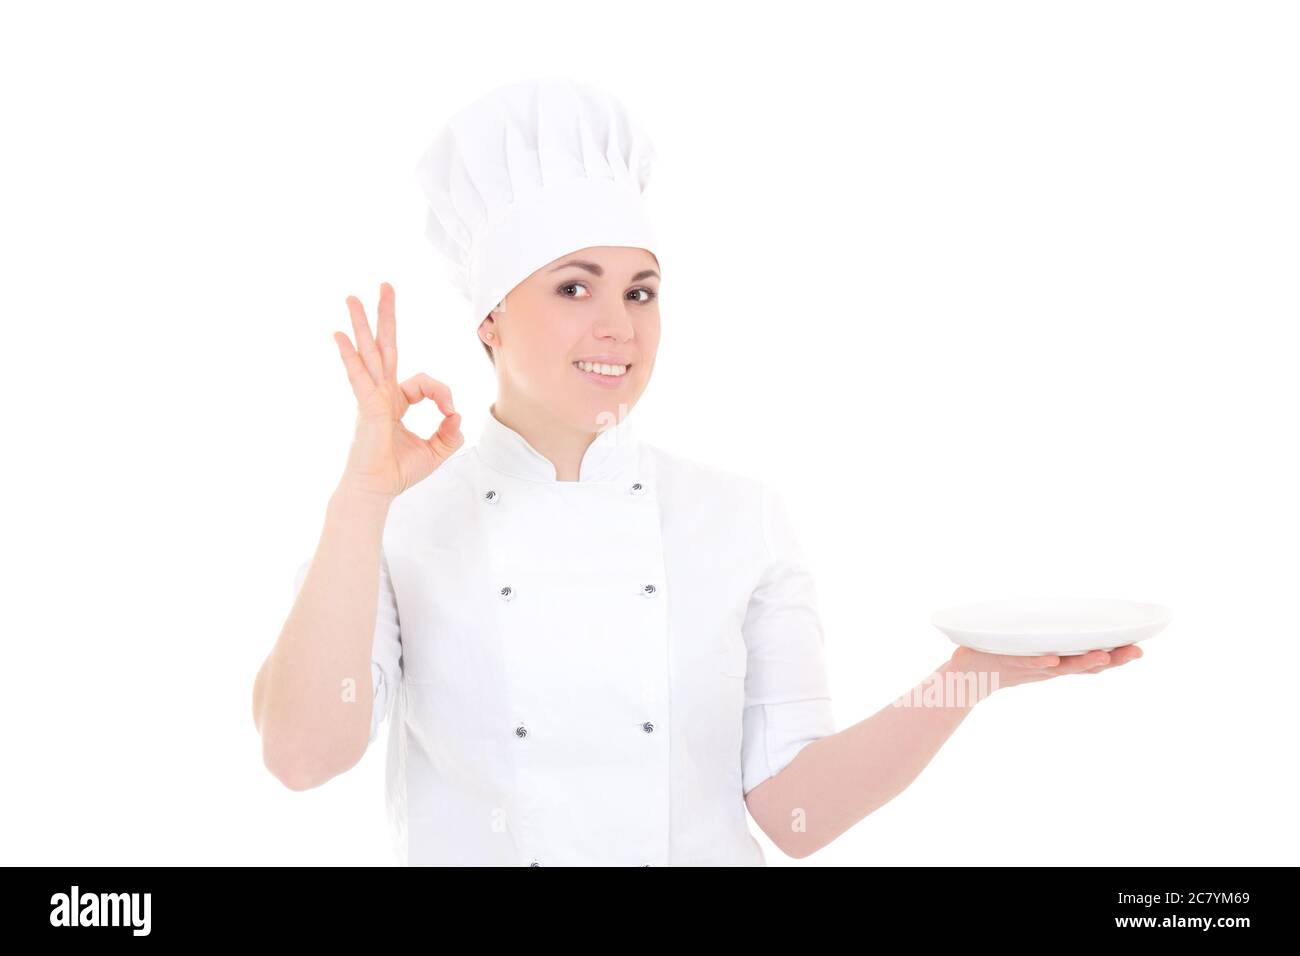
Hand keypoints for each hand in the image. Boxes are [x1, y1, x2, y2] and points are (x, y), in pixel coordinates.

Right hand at [333, 282, 463, 499]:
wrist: (376, 490)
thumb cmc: (397, 472)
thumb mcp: (436, 451)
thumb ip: (450, 433)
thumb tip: (458, 416)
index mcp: (395, 401)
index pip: (424, 382)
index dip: (442, 393)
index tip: (450, 412)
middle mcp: (381, 393)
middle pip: (385, 347)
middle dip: (386, 316)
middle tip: (384, 286)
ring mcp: (371, 397)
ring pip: (369, 353)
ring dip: (362, 323)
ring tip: (352, 297)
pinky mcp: (366, 406)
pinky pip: (359, 375)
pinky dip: (350, 355)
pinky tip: (340, 335)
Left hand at [948, 643, 1143, 693]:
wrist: (969, 675)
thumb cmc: (1005, 655)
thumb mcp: (1034, 643)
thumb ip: (1052, 631)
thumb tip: (1071, 607)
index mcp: (1060, 660)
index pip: (1094, 659)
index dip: (1118, 655)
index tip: (1141, 647)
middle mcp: (1051, 666)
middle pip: (1087, 665)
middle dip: (1113, 659)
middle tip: (1136, 651)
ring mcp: (1032, 667)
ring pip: (1062, 667)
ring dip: (1082, 662)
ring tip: (1102, 655)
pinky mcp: (1009, 663)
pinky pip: (1027, 663)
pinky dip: (1040, 662)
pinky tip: (1052, 659)